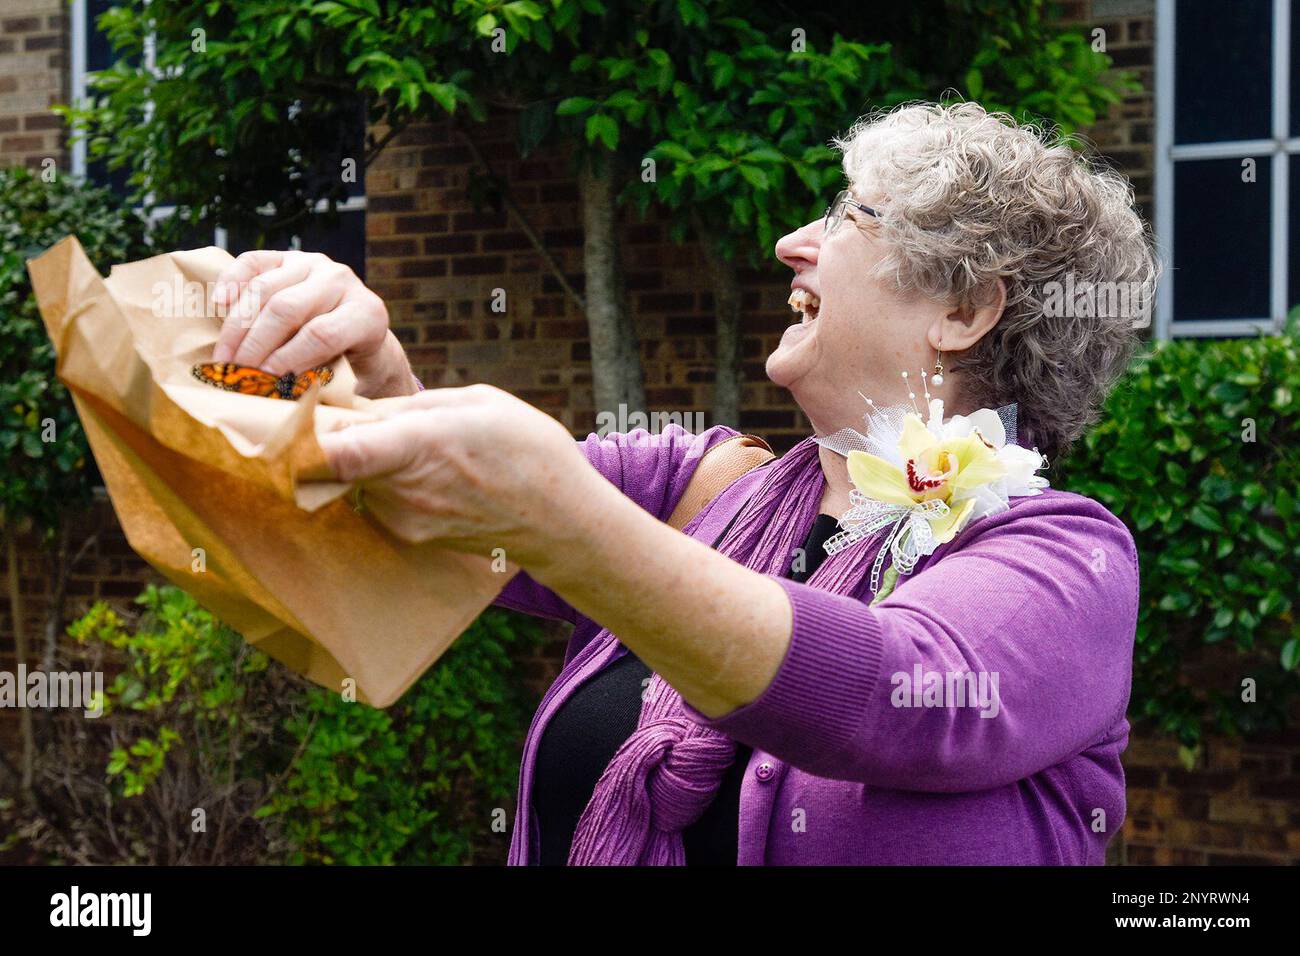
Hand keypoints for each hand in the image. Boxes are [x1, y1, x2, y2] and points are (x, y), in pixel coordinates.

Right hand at [210, 249, 416, 397]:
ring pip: (265, 288)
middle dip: (256, 345)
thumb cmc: (352, 366)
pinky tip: (218, 305)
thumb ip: (325, 385)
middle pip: (287, 309)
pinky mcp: (288, 257)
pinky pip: (253, 263)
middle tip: (236, 372)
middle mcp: (343, 281)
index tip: (265, 380)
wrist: (358, 334)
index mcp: (367, 314)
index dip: (289, 358)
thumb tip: (284, 406)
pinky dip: (231, 281)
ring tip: (225, 356)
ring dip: (238, 326)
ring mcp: (315, 264)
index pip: (322, 334)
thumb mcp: (351, 380)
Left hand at [316, 384, 593, 568]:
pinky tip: (433, 474)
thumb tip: (366, 410)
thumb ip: (414, 404)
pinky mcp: (409, 535)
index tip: (291, 419)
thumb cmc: (529, 451)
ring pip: (358, 477)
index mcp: (419, 443)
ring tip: (419, 447)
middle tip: (365, 415)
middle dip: (341, 433)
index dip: (300, 438)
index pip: (336, 452)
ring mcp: (403, 517)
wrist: (561, 520)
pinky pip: (380, 497)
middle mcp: (403, 487)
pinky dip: (391, 481)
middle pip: (336, 458)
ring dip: (370, 458)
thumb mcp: (478, 402)